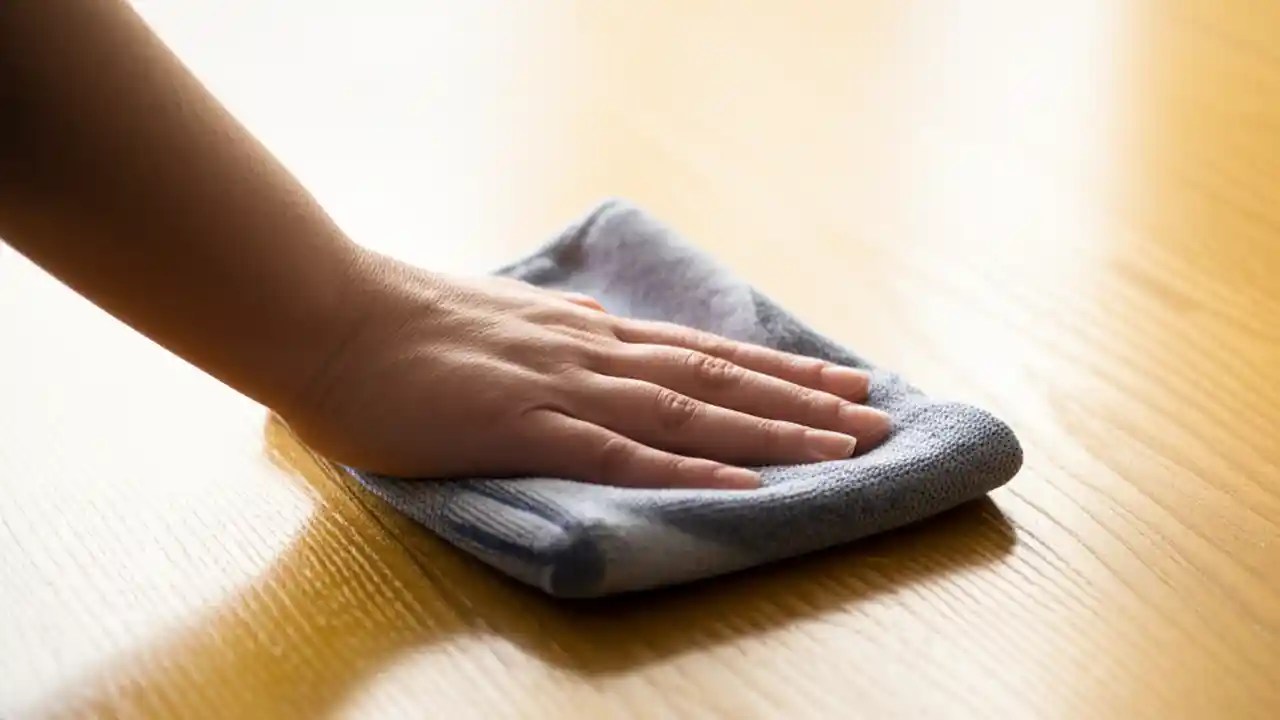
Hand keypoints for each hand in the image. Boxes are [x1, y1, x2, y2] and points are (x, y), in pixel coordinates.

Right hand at [285, 251, 891, 488]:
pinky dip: (689, 470)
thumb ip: (556, 333)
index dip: (774, 369)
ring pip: (692, 412)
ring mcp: (565, 388)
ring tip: (842, 447)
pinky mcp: (527, 426)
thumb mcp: (500, 319)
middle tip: (874, 413)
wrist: (329, 316)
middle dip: (802, 398)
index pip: (701, 352)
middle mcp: (593, 353)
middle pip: (718, 376)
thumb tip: (600, 333)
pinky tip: (743, 483)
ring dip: (772, 430)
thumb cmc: (399, 323)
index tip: (834, 381)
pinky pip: (623, 454)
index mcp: (584, 333)